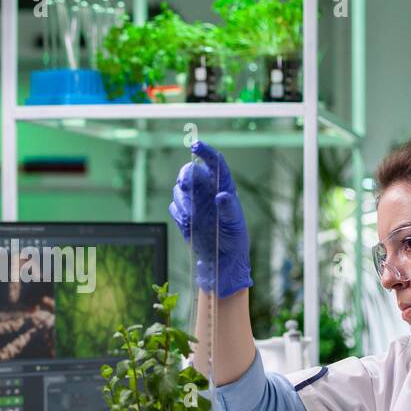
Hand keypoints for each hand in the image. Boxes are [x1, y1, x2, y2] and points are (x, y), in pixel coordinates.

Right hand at [168, 141, 251, 297]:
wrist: (222, 265)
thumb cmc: (234, 242)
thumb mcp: (236, 225)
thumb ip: (229, 209)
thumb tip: (221, 195)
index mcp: (224, 189)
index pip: (215, 163)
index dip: (205, 152)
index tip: (196, 146)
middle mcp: (208, 193)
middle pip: (191, 174)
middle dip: (186, 178)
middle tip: (185, 187)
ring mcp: (195, 204)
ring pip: (179, 191)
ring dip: (182, 201)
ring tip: (192, 218)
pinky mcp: (184, 217)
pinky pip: (174, 208)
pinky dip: (178, 215)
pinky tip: (188, 227)